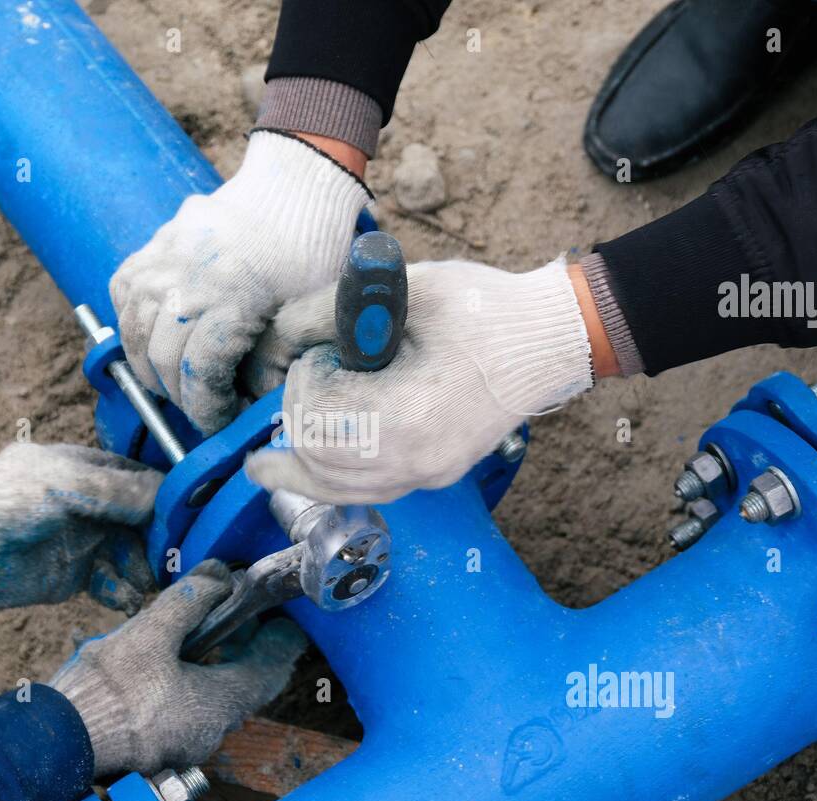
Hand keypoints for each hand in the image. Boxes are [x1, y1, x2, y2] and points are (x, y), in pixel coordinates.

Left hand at [0, 442, 160, 611]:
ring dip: (145, 571)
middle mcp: (94, 506)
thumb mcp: (72, 484)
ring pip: (133, 557)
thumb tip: (169, 496)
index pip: (145, 484)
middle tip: (175, 561)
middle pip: (145, 525)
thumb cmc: (11, 499)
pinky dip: (123, 593)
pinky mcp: (75, 577)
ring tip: (147, 584)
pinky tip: (126, 599)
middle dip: (161, 543)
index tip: (186, 523)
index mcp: (93, 472)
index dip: (167, 503)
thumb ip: (124, 492)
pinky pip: (112, 585)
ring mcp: (85, 542)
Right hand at [48, 560, 306, 776]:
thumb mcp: (150, 631)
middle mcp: (210, 732)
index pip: (270, 670)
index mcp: (218, 704)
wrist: (56, 742)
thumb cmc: (105, 692)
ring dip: (218, 667)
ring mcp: (184, 745)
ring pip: (217, 701)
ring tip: (204, 634)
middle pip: (246, 686)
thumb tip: (221, 575)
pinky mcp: (159, 749)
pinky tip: (170, 665)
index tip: (285, 620)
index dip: (281, 642)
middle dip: (249, 650)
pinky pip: (191, 712)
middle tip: (244, 617)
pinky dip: (193, 685)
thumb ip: (190, 599)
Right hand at [109, 130, 371, 435]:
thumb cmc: (310, 257)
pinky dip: (131, 323)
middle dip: (181, 397)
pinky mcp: (152, 244)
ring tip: (175, 382)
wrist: (293, 192)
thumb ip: (276, 365)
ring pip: (134, 331)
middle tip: (202, 408)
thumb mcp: (307, 316)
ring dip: (151, 367)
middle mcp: (187, 279)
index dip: (206, 411)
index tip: (220, 422)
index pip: (197, 375)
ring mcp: (164, 258)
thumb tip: (251, 411)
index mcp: (232, 298)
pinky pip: (122, 293)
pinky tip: (153, 340)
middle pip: (162, 360)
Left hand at [244, 258, 595, 502]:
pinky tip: (309, 473)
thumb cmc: (482, 309)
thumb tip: (279, 338)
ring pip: (338, 489)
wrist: (549, 341)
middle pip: (318, 459)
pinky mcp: (436, 475)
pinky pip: (369, 492)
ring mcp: (427, 475)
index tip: (320, 351)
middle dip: (295, 418)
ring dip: (300, 468)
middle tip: (308, 379)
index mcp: (405, 415)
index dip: (304, 379)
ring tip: (267, 462)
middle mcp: (414, 460)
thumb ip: (328, 310)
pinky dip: (332, 482)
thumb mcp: (403, 291)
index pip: (315, 415)